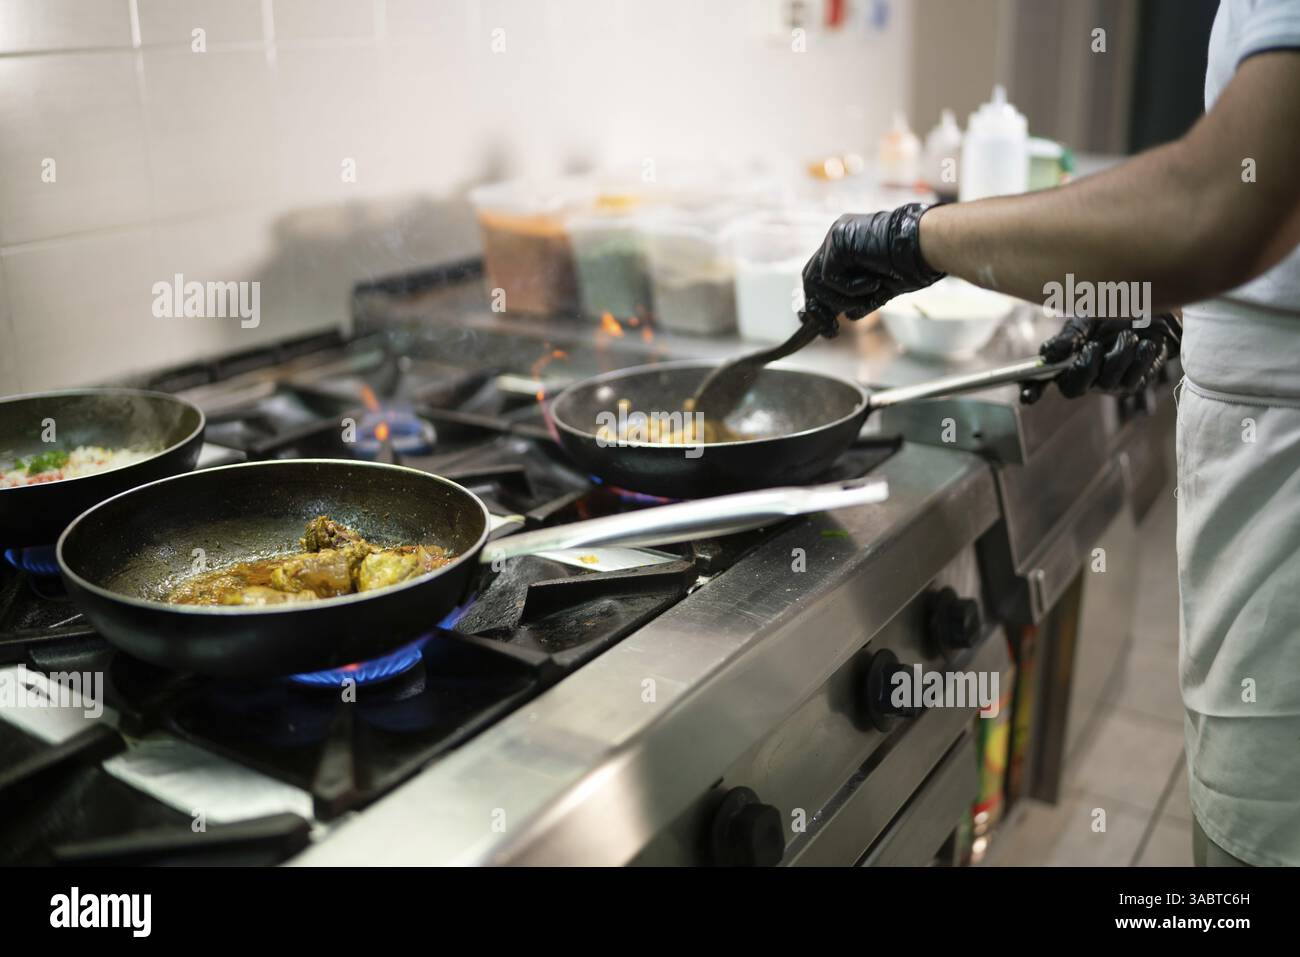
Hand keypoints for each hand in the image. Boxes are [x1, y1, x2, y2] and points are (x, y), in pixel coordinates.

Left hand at [800, 203, 945, 336]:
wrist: (926, 246)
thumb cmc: (912, 265)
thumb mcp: (880, 288)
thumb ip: (860, 299)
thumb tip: (847, 317)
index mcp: (847, 247)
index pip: (820, 277)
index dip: (819, 303)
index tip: (827, 326)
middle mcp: (838, 239)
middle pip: (811, 279)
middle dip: (819, 309)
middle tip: (832, 330)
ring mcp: (836, 237)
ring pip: (818, 282)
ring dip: (842, 300)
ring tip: (870, 294)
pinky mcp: (838, 241)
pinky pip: (830, 277)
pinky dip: (850, 289)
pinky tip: (873, 282)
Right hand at [1020, 313, 1181, 403]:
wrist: (1155, 313)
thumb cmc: (1115, 315)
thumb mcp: (1088, 320)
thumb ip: (1069, 337)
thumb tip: (1047, 354)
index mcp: (1066, 361)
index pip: (1041, 380)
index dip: (1032, 390)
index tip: (1027, 397)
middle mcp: (1085, 378)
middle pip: (1073, 389)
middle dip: (1084, 366)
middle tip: (1094, 345)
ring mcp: (1109, 385)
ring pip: (1107, 382)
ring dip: (1119, 353)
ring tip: (1128, 335)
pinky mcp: (1134, 384)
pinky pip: (1134, 377)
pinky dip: (1140, 355)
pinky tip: (1145, 343)